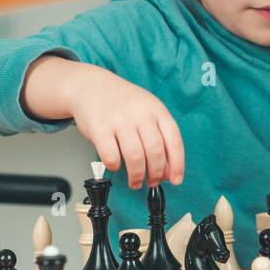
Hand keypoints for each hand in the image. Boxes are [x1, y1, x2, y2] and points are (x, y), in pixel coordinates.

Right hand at [58, 61, 185, 189]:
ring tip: (136, 182)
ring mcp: (120, 120)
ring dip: (137, 176)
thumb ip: (159, 135)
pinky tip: (116, 166)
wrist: (91, 86)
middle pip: (155, 152)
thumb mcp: (147, 110)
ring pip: (135, 157)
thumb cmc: (122, 102)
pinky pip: (111, 156)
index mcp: (157, 110)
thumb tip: (169, 169)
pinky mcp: (100, 128)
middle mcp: (140, 114)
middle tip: (153, 182)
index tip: (176, 179)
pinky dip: (115, 166)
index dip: (177, 164)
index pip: (174, 141)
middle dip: (156, 173)